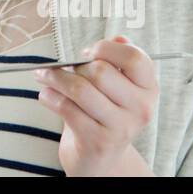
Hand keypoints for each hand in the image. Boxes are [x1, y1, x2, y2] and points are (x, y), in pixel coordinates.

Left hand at [34, 35, 157, 175]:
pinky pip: (67, 109)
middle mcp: (141, 108)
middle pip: (100, 71)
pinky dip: (50, 97)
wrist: (100, 155)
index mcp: (149, 87)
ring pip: (80, 89)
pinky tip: (45, 94)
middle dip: (72, 65)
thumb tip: (119, 38)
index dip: (106, 49)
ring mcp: (122, 127)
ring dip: (54, 78)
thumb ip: (118, 58)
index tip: (87, 53)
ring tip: (43, 76)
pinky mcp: (99, 141)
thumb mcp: (117, 84)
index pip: (134, 58)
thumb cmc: (104, 110)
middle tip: (57, 67)